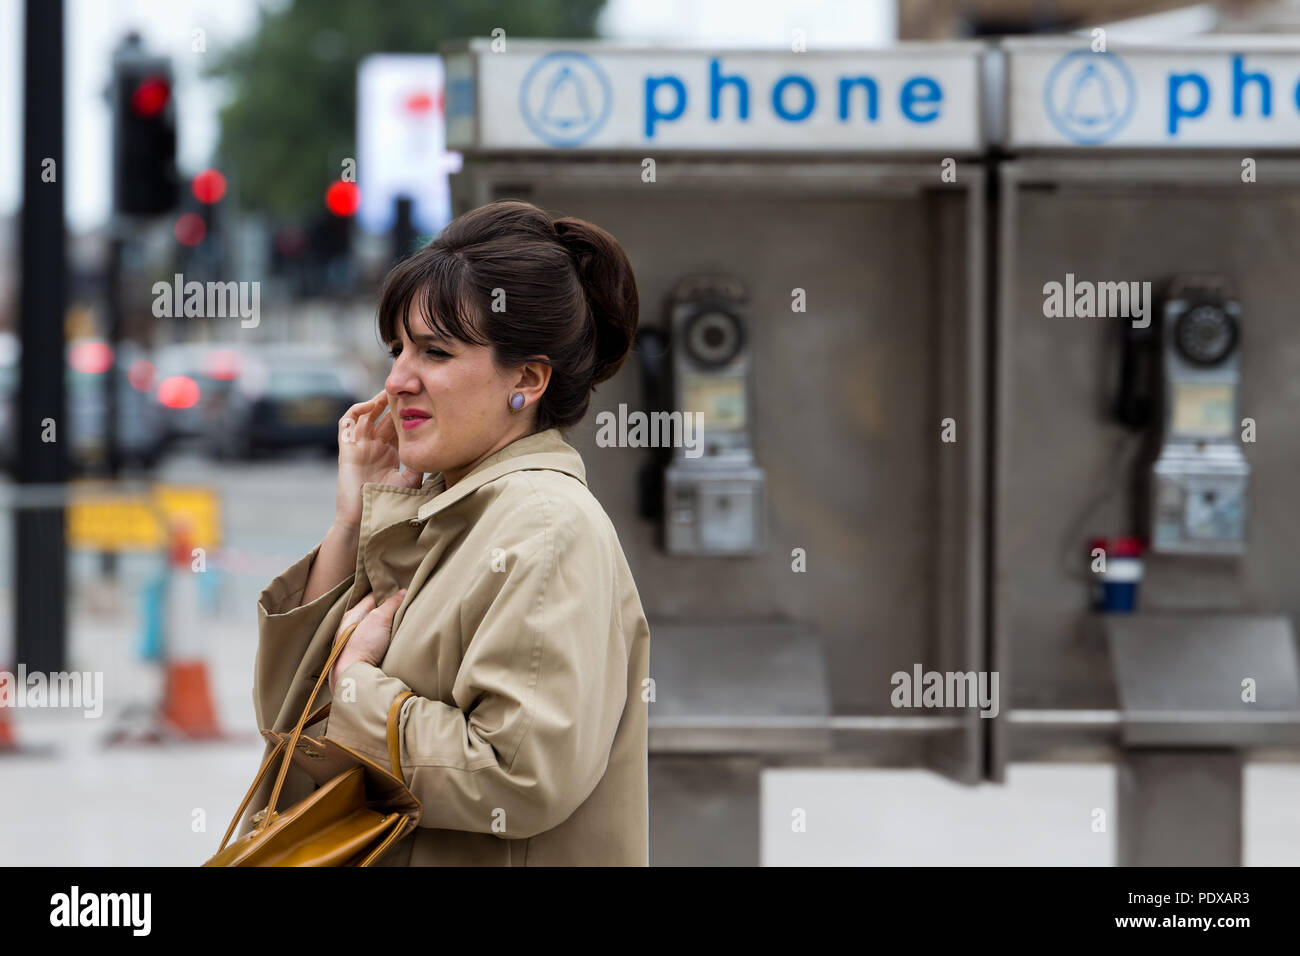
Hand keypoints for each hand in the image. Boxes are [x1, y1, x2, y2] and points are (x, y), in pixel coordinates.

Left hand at [328, 589, 406, 692]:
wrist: (355, 676)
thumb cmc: (363, 645)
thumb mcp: (379, 618)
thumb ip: (392, 603)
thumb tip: (404, 591)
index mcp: (352, 614)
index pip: (373, 596)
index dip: (389, 593)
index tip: (404, 592)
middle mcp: (353, 627)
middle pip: (376, 613)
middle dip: (390, 610)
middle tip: (407, 606)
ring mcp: (359, 642)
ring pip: (378, 628)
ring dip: (389, 626)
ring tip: (405, 622)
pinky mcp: (365, 655)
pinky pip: (380, 641)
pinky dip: (388, 639)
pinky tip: (397, 639)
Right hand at [335, 389, 423, 529]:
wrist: (366, 516)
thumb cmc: (388, 503)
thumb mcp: (411, 480)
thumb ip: (419, 463)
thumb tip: (433, 447)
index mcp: (390, 453)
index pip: (398, 425)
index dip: (406, 412)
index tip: (419, 399)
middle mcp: (375, 446)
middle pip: (383, 416)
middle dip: (393, 402)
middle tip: (405, 388)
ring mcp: (360, 445)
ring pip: (366, 415)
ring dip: (376, 401)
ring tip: (389, 391)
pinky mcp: (347, 447)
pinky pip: (347, 422)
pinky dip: (358, 410)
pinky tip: (371, 405)